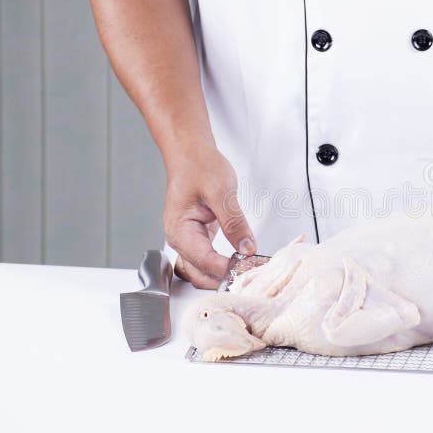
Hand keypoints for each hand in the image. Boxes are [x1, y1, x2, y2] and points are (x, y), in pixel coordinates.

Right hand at [163, 144, 256, 288]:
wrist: (190, 153)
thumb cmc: (198, 166)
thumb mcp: (221, 192)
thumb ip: (235, 223)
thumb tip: (247, 248)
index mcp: (180, 229)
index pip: (205, 262)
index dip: (229, 269)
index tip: (251, 269)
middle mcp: (180, 239)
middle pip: (200, 274)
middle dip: (225, 279)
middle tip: (252, 275)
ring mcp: (187, 240)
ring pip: (203, 272)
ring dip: (223, 277)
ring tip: (248, 272)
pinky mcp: (197, 237)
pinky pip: (208, 260)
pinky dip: (222, 266)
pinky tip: (240, 265)